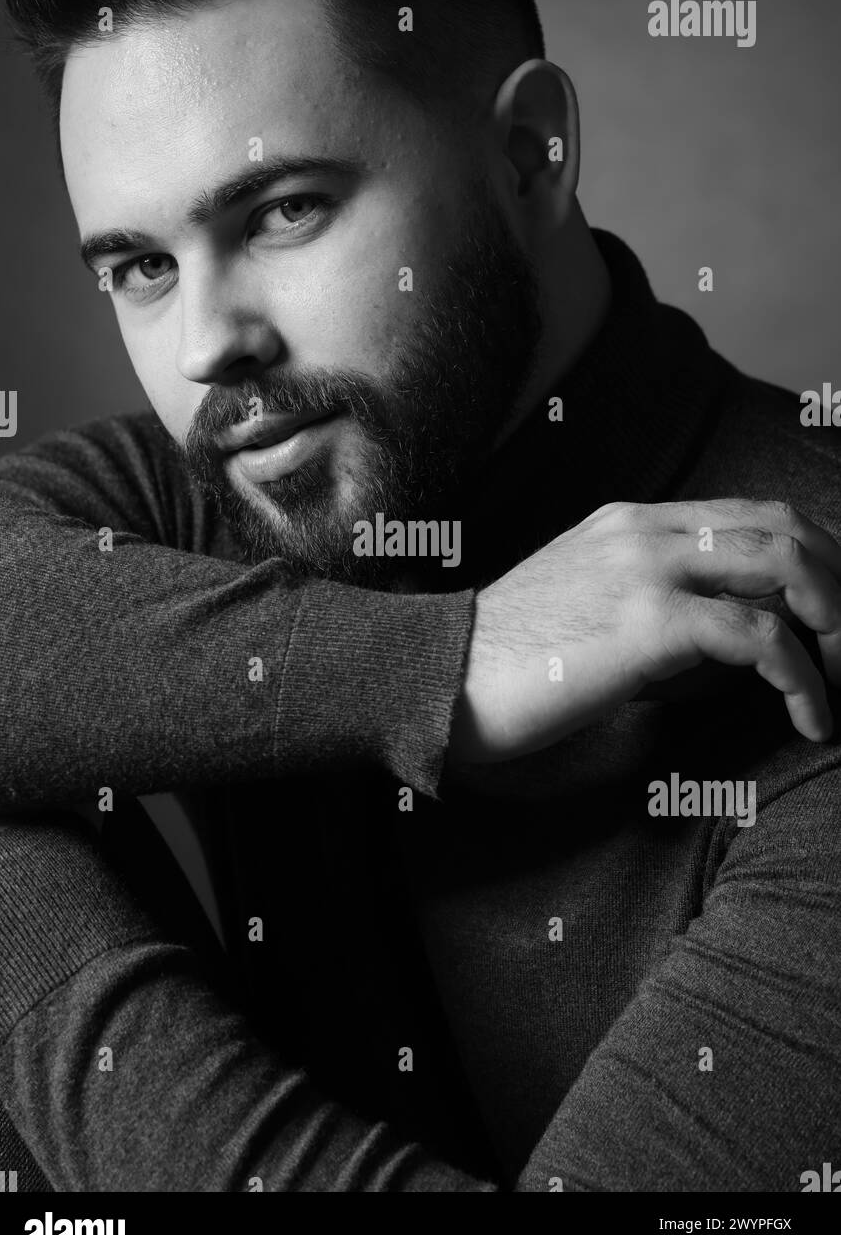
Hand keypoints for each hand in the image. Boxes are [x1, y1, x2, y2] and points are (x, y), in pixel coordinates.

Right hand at [449, 499, 840, 764]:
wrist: (435, 680)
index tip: (832, 620)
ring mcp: (645, 569)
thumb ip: (647, 601)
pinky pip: (760, 636)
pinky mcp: (646, 622)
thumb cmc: (501, 663)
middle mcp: (644, 531)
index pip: (751, 516)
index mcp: (630, 524)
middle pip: (783, 527)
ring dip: (837, 622)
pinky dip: (803, 678)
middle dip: (839, 586)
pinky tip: (811, 718)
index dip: (813, 562)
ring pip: (785, 563)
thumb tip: (721, 637)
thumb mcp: (581, 607)